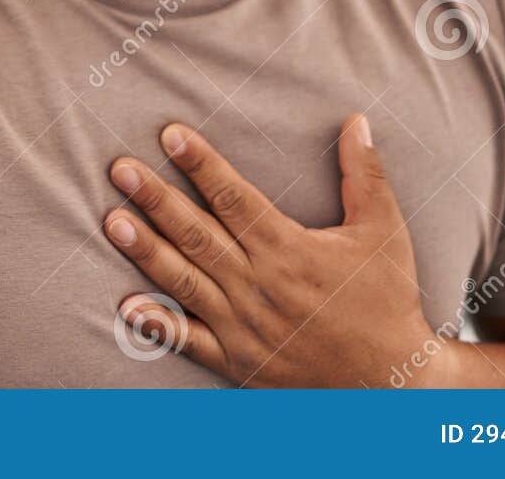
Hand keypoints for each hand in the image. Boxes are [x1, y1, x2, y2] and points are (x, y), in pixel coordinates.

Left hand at [102, 115, 439, 386]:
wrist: (392, 383)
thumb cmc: (387, 299)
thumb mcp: (384, 231)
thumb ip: (364, 174)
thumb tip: (357, 120)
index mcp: (290, 250)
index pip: (234, 198)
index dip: (201, 164)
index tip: (170, 134)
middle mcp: (259, 285)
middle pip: (198, 233)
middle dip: (156, 198)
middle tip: (119, 168)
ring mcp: (244, 326)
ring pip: (185, 281)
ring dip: (146, 251)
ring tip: (112, 221)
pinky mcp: (238, 361)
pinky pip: (190, 342)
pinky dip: (157, 325)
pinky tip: (126, 305)